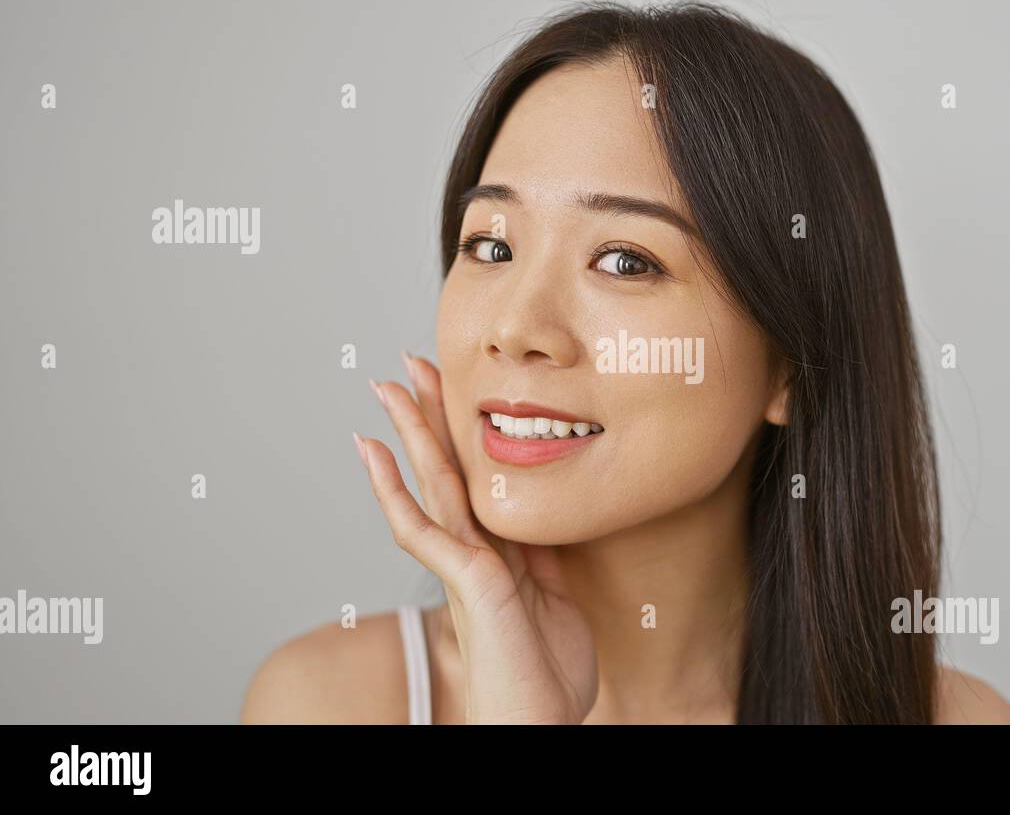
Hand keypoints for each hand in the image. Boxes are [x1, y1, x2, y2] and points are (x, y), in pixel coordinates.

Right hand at [354, 351, 596, 723]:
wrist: (538, 727)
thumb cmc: (545, 677)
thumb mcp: (556, 599)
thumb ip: (542, 559)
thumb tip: (541, 524)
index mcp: (497, 556)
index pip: (474, 479)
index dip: (460, 434)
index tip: (451, 390)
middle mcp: (473, 554)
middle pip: (446, 470)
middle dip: (427, 416)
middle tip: (405, 364)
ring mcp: (464, 566)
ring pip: (431, 483)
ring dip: (408, 432)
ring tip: (385, 384)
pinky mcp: (467, 580)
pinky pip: (420, 526)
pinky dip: (392, 487)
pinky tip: (372, 451)